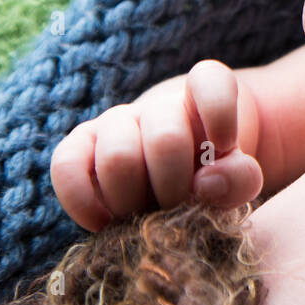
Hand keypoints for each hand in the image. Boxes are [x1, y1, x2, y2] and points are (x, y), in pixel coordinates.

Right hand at [50, 60, 262, 231]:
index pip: (210, 81)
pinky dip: (85, 203)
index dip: (220, 113)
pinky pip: (65, 166)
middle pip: (165, 139)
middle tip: (181, 211)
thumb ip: (239, 178)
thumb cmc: (213, 176)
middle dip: (177, 188)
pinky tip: (106, 223)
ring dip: (135, 202)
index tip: (226, 147)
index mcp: (202, 98)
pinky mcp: (78, 148)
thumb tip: (205, 183)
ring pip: (118, 157)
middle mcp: (157, 106)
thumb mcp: (238, 177)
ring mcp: (115, 123)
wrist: (175, 180)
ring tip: (146, 219)